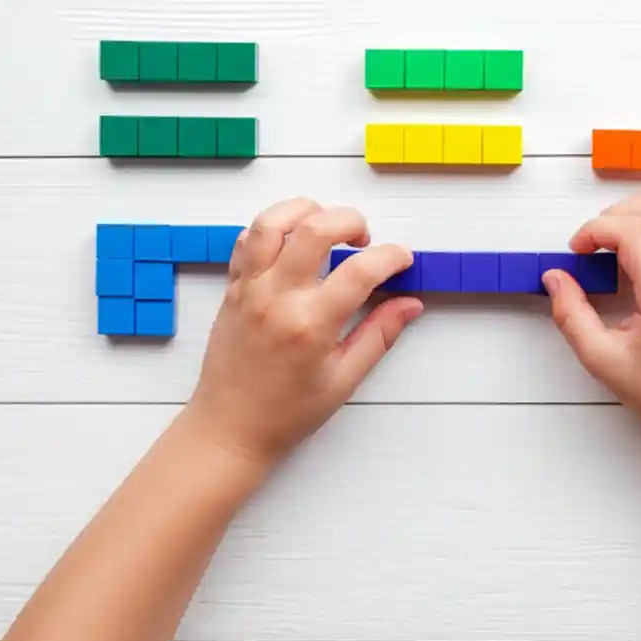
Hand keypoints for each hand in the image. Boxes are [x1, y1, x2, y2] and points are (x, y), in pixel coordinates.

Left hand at [182, 198, 422, 470]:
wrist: (230, 428)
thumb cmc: (285, 413)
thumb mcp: (343, 379)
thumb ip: (379, 335)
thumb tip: (410, 305)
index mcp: (310, 325)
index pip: (360, 271)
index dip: (390, 257)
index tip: (401, 260)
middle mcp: (277, 299)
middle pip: (315, 229)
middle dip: (350, 221)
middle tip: (364, 239)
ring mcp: (249, 290)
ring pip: (272, 222)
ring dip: (306, 212)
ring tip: (326, 227)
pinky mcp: (232, 289)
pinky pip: (247, 241)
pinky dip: (272, 229)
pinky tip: (292, 243)